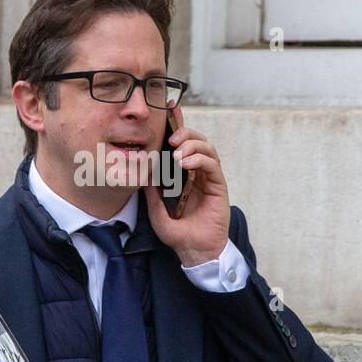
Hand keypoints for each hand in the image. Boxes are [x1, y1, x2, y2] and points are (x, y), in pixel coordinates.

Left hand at [143, 103, 229, 266]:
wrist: (195, 251)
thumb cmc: (179, 234)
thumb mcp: (156, 213)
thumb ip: (151, 194)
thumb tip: (143, 174)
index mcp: (183, 174)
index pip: (182, 144)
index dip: (177, 125)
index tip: (168, 110)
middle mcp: (198, 172)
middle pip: (197, 139)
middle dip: (185, 132)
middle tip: (170, 139)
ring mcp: (209, 178)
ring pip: (207, 147)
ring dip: (192, 144)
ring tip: (177, 153)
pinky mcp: (218, 186)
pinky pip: (212, 164)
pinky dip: (199, 159)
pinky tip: (185, 164)